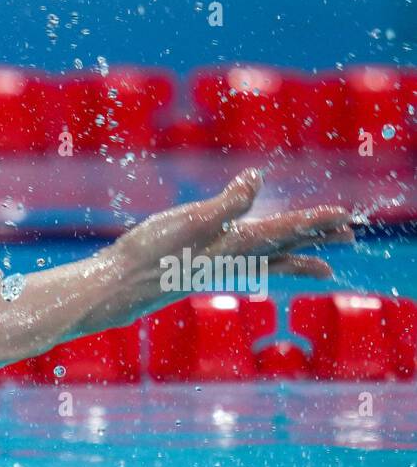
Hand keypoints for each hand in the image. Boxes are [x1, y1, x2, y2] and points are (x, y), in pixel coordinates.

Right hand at [79, 168, 354, 331]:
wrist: (118, 287)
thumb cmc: (147, 254)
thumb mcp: (185, 222)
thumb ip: (224, 204)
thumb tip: (256, 179)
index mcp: (231, 244)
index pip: (282, 230)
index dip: (313, 221)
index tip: (345, 216)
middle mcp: (230, 258)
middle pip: (283, 249)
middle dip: (316, 241)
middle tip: (350, 236)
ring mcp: (216, 266)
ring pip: (267, 262)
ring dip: (297, 258)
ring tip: (324, 267)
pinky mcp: (201, 269)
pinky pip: (246, 267)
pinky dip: (264, 265)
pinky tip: (261, 264)